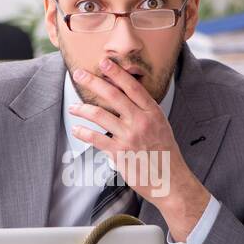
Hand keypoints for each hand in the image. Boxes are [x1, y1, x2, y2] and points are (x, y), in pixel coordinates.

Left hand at [69, 57, 209, 241]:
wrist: (170, 180)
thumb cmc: (165, 153)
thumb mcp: (161, 126)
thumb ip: (144, 111)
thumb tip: (125, 97)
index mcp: (152, 112)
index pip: (132, 87)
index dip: (117, 73)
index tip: (104, 63)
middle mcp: (141, 121)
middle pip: (113, 95)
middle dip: (93, 82)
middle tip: (79, 74)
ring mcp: (129, 137)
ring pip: (100, 115)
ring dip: (82, 109)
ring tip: (73, 107)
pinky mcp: (120, 153)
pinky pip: (96, 139)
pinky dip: (83, 133)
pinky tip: (76, 129)